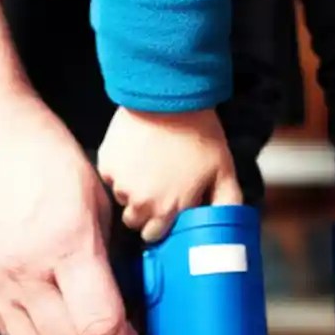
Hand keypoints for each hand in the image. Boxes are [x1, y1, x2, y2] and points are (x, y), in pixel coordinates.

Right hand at [98, 107, 242, 241]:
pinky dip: (120, 170)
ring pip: (122, 198)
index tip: (166, 214)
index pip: (153, 236)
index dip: (160, 226)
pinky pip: (110, 177)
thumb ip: (228, 204)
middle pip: (134, 221)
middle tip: (159, 189)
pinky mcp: (106, 163)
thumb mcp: (224, 171)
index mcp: (168, 210)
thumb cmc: (201, 136)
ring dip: (132, 190)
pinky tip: (136, 155)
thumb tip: (228, 225)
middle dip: (145, 211)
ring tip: (149, 167)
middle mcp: (140, 203)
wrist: (169, 98)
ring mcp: (120, 183)